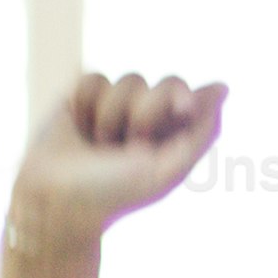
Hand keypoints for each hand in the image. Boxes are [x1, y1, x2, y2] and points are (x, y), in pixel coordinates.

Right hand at [6, 73, 225, 250]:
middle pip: (164, 83)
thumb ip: (203, 130)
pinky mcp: (82, 97)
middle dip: (146, 113)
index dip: (176, 103)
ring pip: (128, 79)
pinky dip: (85, 103)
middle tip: (130, 146)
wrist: (53, 200)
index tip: (172, 118)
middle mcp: (150, 118)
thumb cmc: (115, 193)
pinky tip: (78, 128)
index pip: (188, 95)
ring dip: (113, 115)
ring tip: (100, 145)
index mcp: (175, 136)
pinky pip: (93, 77)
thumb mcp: (168, 169)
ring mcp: (116, 105)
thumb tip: (224, 86)